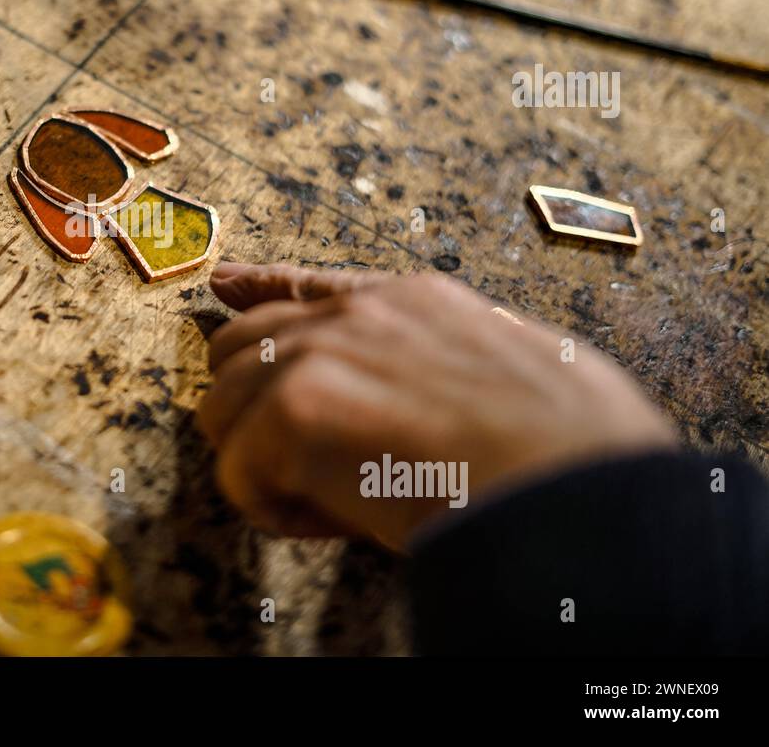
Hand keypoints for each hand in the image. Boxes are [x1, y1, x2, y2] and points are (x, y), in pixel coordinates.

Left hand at [197, 262, 675, 550]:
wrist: (580, 490)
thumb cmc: (570, 452)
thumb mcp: (508, 368)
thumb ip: (436, 365)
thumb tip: (410, 402)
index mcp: (410, 301)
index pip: (307, 287)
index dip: (259, 288)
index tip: (226, 283)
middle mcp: (354, 315)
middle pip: (238, 349)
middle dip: (254, 412)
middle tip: (308, 469)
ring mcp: (319, 353)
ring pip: (224, 413)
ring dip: (266, 468)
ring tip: (339, 503)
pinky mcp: (297, 408)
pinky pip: (239, 474)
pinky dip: (277, 511)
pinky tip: (338, 521)